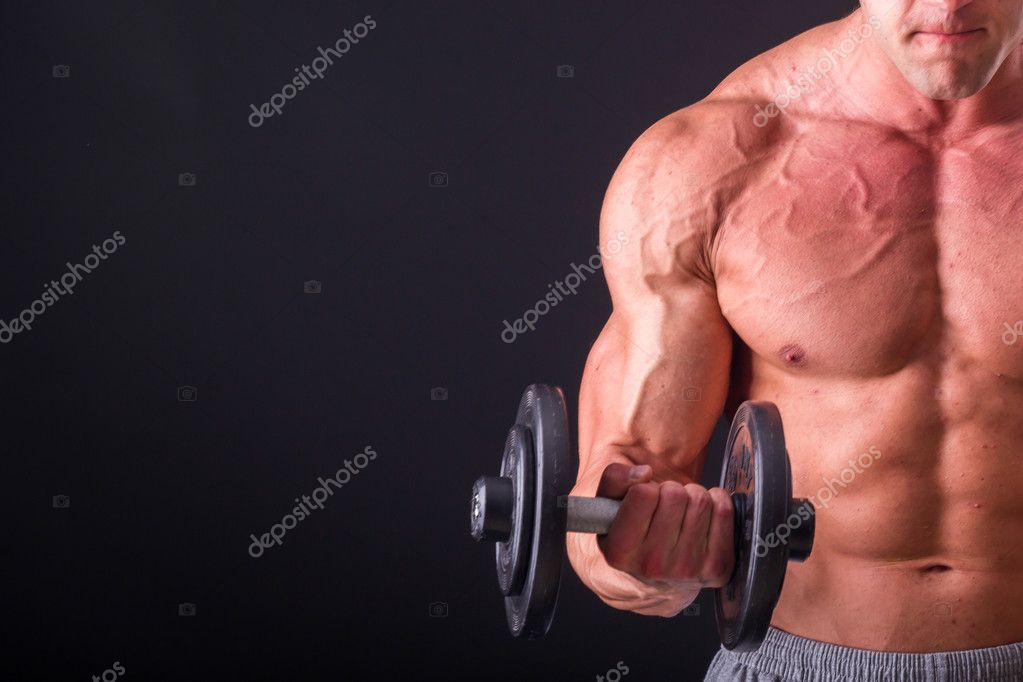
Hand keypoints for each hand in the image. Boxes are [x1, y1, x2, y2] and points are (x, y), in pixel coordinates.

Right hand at [595, 463, 734, 587]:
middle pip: (675, 494)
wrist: (652, 580)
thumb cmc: (631, 532)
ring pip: (701, 500)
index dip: (645, 487)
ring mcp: (687, 569)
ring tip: (682, 512)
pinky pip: (724, 511)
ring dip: (692, 497)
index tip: (645, 499)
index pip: (644, 493)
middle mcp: (653, 565)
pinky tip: (702, 516)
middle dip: (671, 490)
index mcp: (621, 551)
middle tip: (666, 504)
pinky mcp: (717, 568)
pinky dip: (716, 503)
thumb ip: (614, 479)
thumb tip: (644, 473)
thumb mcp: (607, 506)